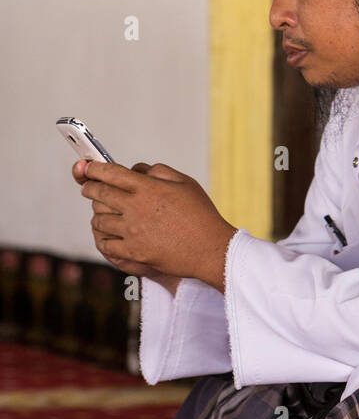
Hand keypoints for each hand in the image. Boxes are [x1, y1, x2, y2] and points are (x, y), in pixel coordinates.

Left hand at [74, 159, 237, 288]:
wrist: (210, 249)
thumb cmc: (201, 214)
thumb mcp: (185, 182)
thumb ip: (158, 171)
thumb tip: (136, 170)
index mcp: (148, 188)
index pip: (110, 172)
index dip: (93, 168)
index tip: (87, 167)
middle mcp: (136, 207)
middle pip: (99, 194)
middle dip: (89, 187)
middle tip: (88, 187)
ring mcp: (133, 231)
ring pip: (99, 219)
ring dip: (97, 214)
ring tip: (100, 213)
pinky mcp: (133, 252)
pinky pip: (106, 244)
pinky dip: (102, 238)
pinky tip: (105, 235)